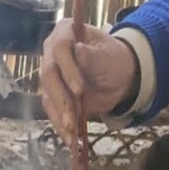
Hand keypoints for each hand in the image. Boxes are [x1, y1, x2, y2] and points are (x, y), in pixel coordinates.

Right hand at [40, 19, 137, 143]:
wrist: (120, 76)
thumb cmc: (115, 59)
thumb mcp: (110, 55)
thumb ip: (94, 56)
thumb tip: (78, 51)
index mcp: (65, 32)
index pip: (60, 48)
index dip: (68, 70)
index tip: (79, 89)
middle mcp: (51, 52)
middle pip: (49, 75)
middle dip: (61, 97)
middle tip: (72, 116)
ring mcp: (50, 74)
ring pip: (48, 94)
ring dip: (59, 114)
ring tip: (70, 132)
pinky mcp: (53, 93)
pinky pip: (52, 109)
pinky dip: (59, 123)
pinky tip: (68, 137)